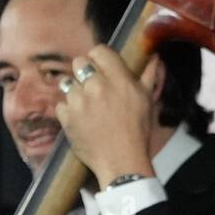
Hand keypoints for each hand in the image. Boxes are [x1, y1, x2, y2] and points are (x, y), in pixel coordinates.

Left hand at [54, 45, 157, 188]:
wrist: (122, 163)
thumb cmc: (138, 132)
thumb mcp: (147, 101)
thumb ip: (148, 75)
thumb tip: (153, 57)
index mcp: (118, 79)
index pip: (99, 51)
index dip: (98, 59)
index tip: (101, 69)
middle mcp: (96, 85)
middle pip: (79, 62)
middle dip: (84, 73)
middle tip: (92, 88)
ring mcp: (79, 101)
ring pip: (67, 83)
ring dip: (75, 92)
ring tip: (86, 107)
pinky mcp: (66, 117)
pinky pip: (61, 104)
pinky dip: (68, 111)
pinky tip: (80, 120)